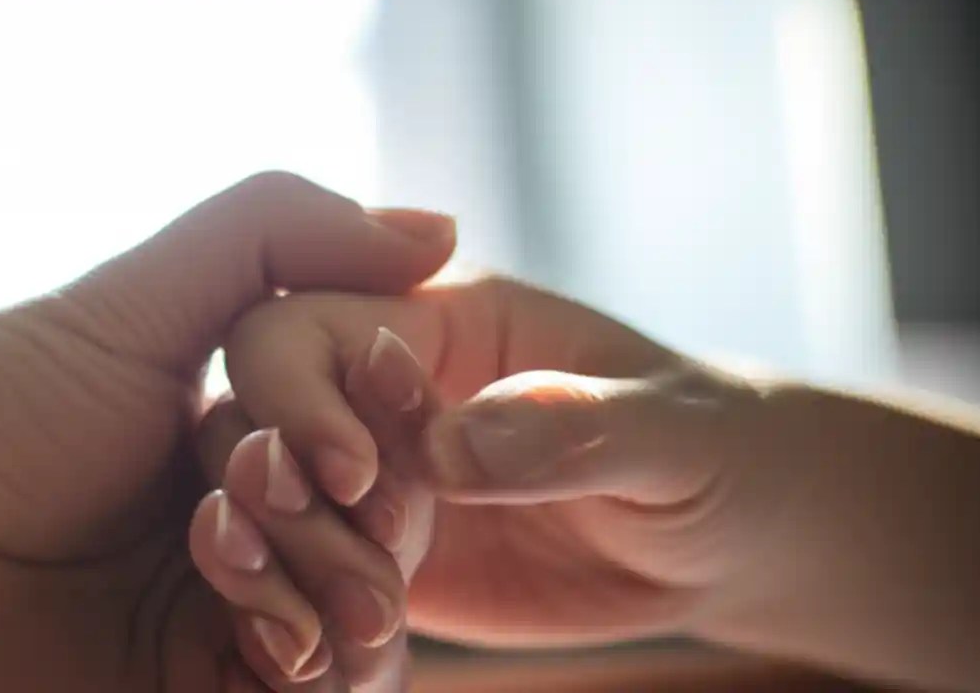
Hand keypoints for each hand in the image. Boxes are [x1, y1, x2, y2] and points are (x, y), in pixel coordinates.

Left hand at [0, 173, 455, 690]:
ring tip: (228, 546)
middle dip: (354, 499)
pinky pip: (330, 687)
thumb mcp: (136, 300)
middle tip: (269, 474)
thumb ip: (278, 237)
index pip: (380, 423)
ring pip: (374, 611)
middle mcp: (258, 522)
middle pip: (389, 520)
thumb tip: (436, 230)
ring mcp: (241, 617)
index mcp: (250, 428)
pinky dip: (313, 653)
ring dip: (330, 573)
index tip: (377, 386)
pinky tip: (258, 630)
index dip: (392, 410)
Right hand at [208, 278, 783, 650]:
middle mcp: (387, 393)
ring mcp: (381, 478)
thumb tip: (450, 445)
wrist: (724, 539)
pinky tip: (359, 667)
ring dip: (290, 571)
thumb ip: (572, 425)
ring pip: (267, 508)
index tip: (358, 477)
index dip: (298, 393)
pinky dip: (317, 627)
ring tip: (367, 632)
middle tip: (377, 571)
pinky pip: (316, 585)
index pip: (305, 324)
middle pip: (255, 417)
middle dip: (284, 496)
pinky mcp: (387, 560)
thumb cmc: (712, 449)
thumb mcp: (670, 429)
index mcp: (441, 320)